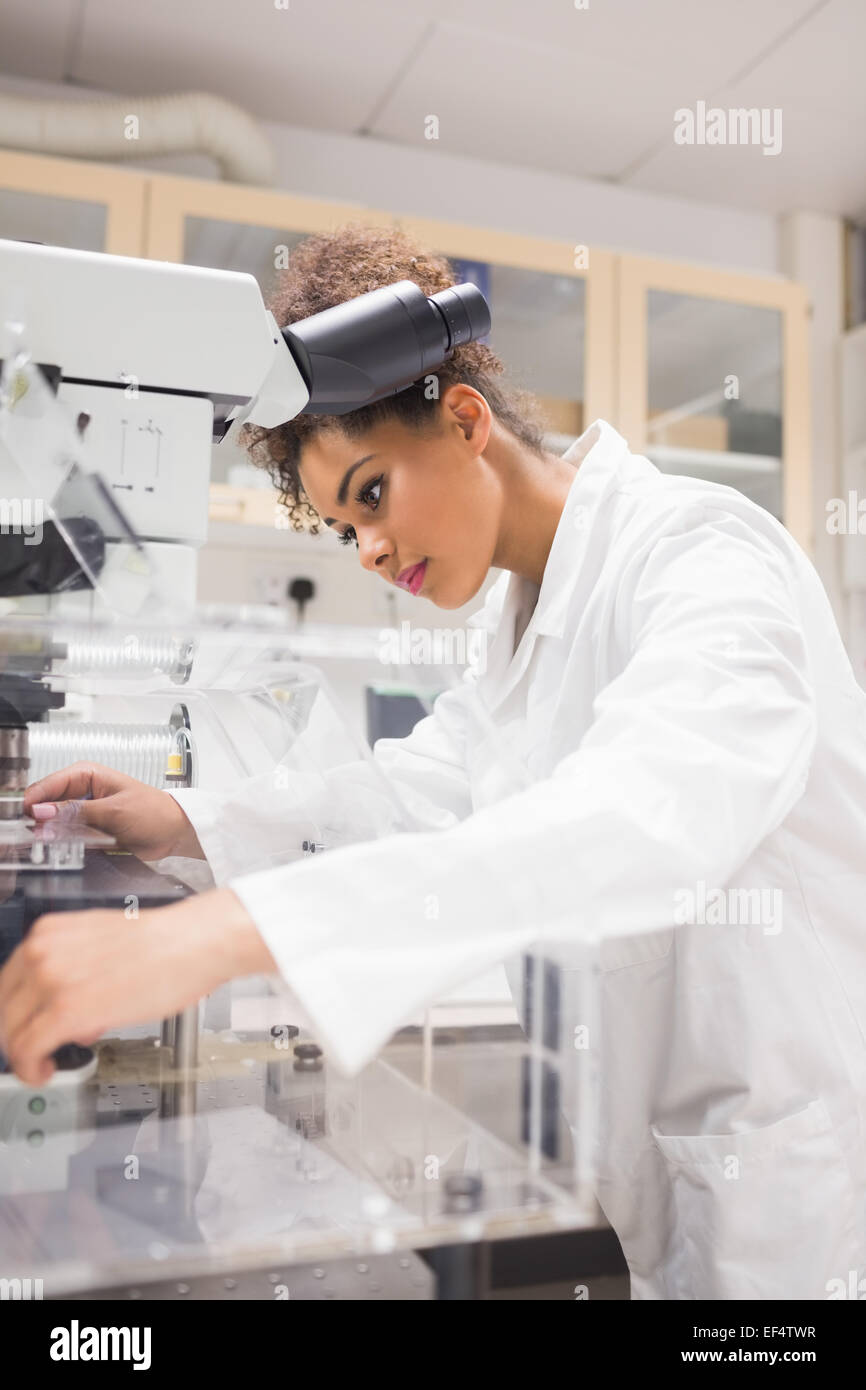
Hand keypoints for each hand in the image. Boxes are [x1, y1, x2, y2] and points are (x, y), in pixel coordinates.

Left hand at [0, 887, 276, 1085]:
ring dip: (23, 1055)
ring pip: (10, 1031)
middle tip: (37, 1051)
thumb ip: (75, 971)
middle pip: (4, 1007)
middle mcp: (42, 952)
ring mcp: (51, 980)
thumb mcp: (104, 945)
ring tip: (44, 1065)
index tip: (27, 1028)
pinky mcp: (65, 1010)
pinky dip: (29, 1069)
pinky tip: (44, 1072)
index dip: (18, 1013)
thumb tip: (70, 1007)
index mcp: (49, 932)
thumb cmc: (165, 944)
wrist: (193, 944)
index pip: (9, 982)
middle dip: (18, 1035)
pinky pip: (26, 1049)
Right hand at [22, 761, 204, 860]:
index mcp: (87, 774)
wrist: (173, 832)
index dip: (35, 800)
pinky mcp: (89, 829)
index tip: (26, 816)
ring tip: (51, 842)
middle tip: (35, 834)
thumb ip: (76, 812)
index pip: (49, 784)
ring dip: (52, 833)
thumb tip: (43, 812)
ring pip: (55, 822)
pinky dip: (65, 842)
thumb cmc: (153, 812)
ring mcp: (84, 811)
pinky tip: (65, 847)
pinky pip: (67, 836)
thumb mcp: (113, 811)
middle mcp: (82, 790)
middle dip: (41, 819)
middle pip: (48, 804)